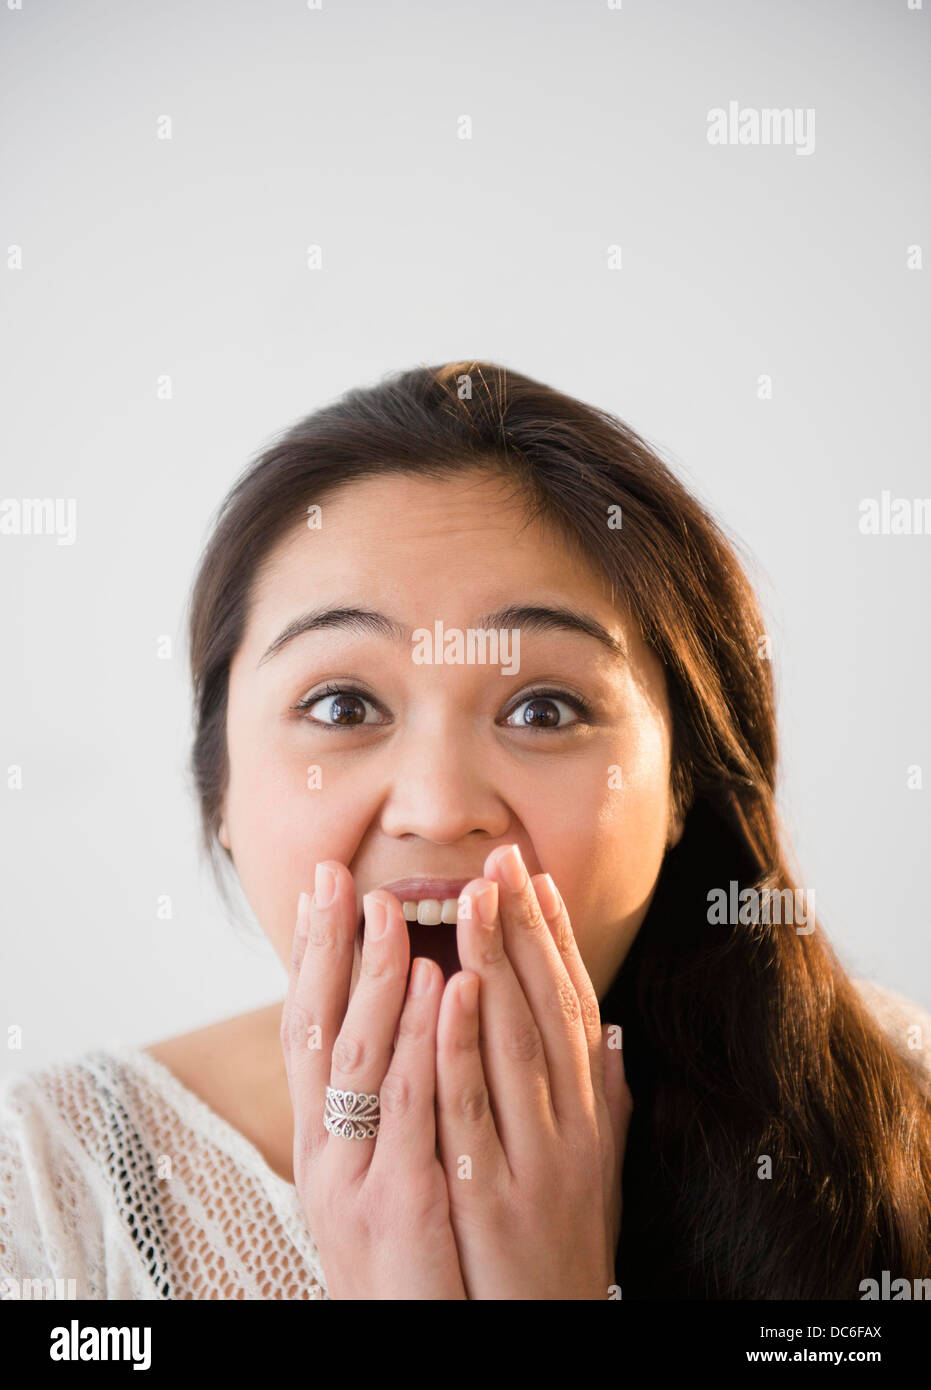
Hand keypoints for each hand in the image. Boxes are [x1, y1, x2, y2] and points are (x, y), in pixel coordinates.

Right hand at [281, 863, 466, 1299]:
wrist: (416, 1345)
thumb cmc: (411, 1260)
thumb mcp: (389, 1173)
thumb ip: (398, 1103)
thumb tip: (414, 1029)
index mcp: (327, 1138)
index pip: (310, 1027)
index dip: (315, 955)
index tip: (326, 886)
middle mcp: (327, 1151)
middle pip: (317, 1030)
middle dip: (327, 948)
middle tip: (340, 876)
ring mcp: (360, 1174)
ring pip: (362, 1057)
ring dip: (376, 977)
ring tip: (394, 911)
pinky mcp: (403, 1202)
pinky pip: (415, 1108)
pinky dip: (425, 1041)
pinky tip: (446, 985)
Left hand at [434, 844, 631, 1298]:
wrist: (547, 1336)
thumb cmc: (566, 1248)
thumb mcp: (599, 1170)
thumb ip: (605, 1099)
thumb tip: (608, 1030)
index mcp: (589, 1113)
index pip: (571, 1006)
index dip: (553, 939)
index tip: (532, 878)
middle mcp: (573, 1125)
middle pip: (544, 1008)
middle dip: (519, 928)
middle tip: (498, 858)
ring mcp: (535, 1158)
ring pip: (513, 1042)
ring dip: (493, 962)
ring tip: (472, 895)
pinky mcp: (491, 1194)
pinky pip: (471, 1106)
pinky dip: (461, 1043)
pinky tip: (451, 987)